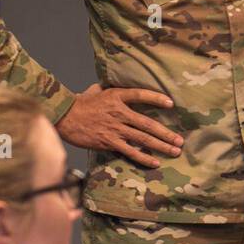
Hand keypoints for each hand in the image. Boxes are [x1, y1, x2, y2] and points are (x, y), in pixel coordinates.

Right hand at [55, 83, 183, 167]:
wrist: (63, 117)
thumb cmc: (80, 103)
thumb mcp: (96, 90)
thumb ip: (110, 88)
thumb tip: (114, 80)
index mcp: (116, 96)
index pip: (140, 95)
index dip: (156, 98)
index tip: (171, 104)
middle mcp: (118, 113)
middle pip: (147, 124)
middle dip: (166, 133)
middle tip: (180, 140)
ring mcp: (114, 129)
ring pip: (142, 139)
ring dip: (161, 146)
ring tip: (175, 151)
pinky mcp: (108, 142)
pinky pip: (129, 151)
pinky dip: (143, 157)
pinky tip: (155, 162)